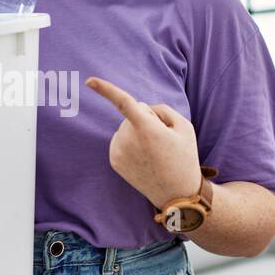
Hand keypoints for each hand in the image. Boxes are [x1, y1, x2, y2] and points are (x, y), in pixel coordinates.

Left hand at [85, 76, 202, 210]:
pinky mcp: (114, 161)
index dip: (105, 89)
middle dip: (146, 119)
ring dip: (137, 132)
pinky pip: (120, 140)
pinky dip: (130, 143)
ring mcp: (119, 152)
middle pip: (132, 113)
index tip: (89, 81)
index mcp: (147, 129)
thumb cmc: (184, 157)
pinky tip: (144, 157)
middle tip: (163, 141)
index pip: (123, 102)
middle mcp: (128, 140)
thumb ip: (161, 109)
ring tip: (155, 151)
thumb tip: (139, 108)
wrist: (177, 194)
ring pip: (125, 127)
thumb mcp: (184, 127)